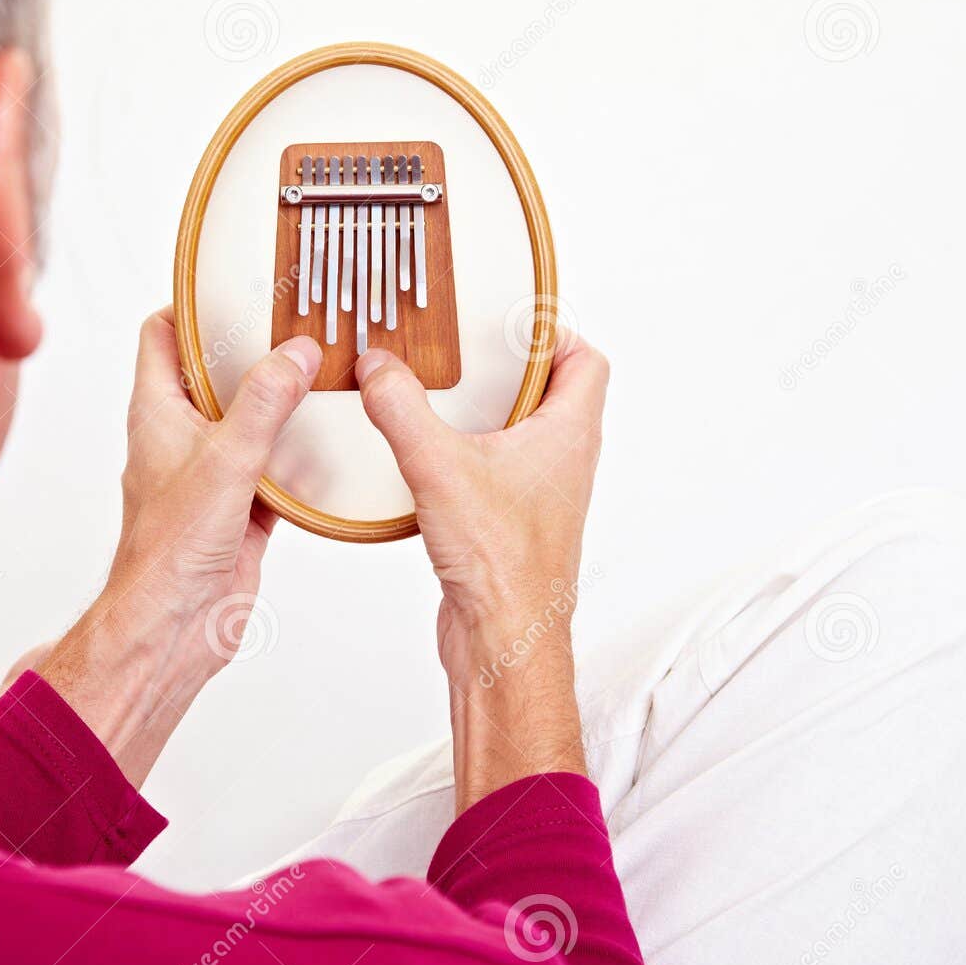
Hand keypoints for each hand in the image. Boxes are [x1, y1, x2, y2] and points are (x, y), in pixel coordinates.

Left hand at [35, 307, 320, 784]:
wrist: (175, 626)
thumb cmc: (169, 552)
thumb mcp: (224, 460)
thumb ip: (261, 403)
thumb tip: (294, 352)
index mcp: (156, 412)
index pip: (160, 335)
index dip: (189, 305)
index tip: (234, 285)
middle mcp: (180, 437)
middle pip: (214, 372)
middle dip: (252, 347)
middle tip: (296, 321)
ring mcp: (212, 472)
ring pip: (248, 419)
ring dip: (281, 399)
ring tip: (323, 368)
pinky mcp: (242, 507)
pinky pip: (275, 465)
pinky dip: (300, 451)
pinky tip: (332, 439)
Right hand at [354, 331, 608, 810]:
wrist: (506, 642)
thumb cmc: (503, 567)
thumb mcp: (440, 467)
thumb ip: (402, 408)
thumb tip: (378, 367)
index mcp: (569, 435)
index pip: (587, 360)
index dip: (555, 332)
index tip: (508, 322)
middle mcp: (565, 462)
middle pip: (555, 393)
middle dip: (510, 367)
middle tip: (465, 353)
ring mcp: (543, 496)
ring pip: (525, 435)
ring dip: (489, 414)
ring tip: (440, 397)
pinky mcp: (514, 525)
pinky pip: (500, 472)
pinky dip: (472, 454)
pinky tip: (429, 458)